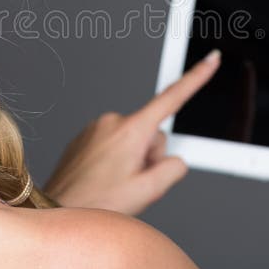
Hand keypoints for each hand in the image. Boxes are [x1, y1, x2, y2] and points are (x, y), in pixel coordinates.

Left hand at [44, 50, 221, 214]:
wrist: (57, 208)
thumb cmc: (96, 202)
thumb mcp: (147, 192)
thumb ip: (173, 169)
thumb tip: (174, 159)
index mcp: (132, 130)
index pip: (172, 98)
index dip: (196, 77)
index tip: (211, 59)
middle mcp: (113, 121)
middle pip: (153, 134)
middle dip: (149, 157)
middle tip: (132, 182)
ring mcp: (97, 127)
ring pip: (133, 140)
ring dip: (131, 160)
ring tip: (113, 183)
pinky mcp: (86, 135)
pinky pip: (114, 143)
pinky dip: (115, 159)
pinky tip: (103, 178)